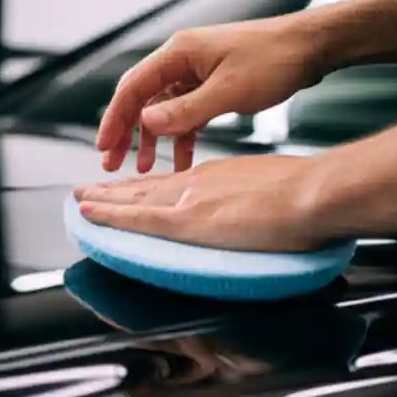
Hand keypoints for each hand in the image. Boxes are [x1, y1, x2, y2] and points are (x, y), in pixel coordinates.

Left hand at [73, 154, 327, 251]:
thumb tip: (251, 211)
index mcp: (218, 177)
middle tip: (89, 190)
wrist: (315, 193)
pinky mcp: (187, 219)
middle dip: (116, 189)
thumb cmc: (307, 195)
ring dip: (104, 198)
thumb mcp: (270, 188)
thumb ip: (249, 200)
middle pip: (146, 187)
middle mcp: (197, 183)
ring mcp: (189, 199)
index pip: (172, 183)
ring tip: (81, 198)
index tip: (128, 189)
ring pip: (134, 198)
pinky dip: (110, 214)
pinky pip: (137, 216)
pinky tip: (89, 213)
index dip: (146, 187)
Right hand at [96, 14, 327, 172]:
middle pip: (141, 98)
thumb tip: (146, 124)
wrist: (313, 47)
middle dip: (126, 132)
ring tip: (146, 168)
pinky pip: (187, 113)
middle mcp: (183, 59)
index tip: (104, 148)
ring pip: (163, 109)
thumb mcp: (228, 91)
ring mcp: (197, 72)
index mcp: (179, 52)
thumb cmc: (275, 60)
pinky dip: (182, 136)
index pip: (133, 87)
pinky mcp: (213, 84)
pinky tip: (181, 160)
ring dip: (154, 138)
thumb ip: (185, 111)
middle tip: (113, 163)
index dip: (114, 119)